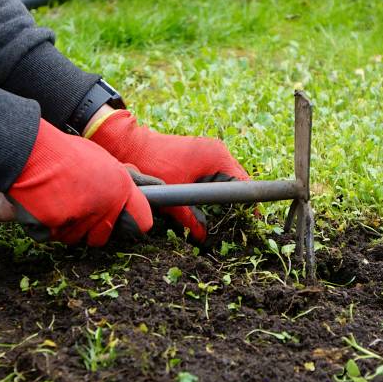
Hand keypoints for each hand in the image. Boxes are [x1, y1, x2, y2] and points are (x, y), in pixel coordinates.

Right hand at [7, 118, 151, 244]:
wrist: (30, 152)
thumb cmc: (63, 152)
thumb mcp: (101, 158)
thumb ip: (121, 178)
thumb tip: (149, 185)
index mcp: (120, 189)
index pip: (143, 222)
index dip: (134, 222)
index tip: (124, 219)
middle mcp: (104, 208)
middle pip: (101, 238)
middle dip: (91, 228)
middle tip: (76, 208)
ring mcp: (79, 221)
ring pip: (75, 238)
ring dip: (66, 226)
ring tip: (55, 199)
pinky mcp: (55, 230)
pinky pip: (52, 236)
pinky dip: (46, 226)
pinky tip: (42, 205)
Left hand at [86, 110, 248, 241]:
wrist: (132, 144)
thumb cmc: (153, 164)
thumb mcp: (174, 195)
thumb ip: (190, 218)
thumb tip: (202, 237)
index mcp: (217, 157)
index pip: (243, 183)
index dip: (247, 204)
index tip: (250, 220)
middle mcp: (218, 150)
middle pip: (238, 180)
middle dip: (236, 201)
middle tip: (234, 222)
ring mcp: (210, 149)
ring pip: (228, 176)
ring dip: (225, 193)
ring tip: (222, 214)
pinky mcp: (202, 152)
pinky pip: (217, 171)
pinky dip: (215, 186)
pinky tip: (209, 201)